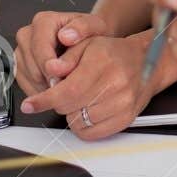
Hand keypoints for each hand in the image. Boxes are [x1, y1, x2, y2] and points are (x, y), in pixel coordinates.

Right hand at [14, 11, 109, 96]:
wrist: (88, 42)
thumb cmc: (90, 35)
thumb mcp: (95, 26)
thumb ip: (83, 27)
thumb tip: (66, 36)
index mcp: (43, 22)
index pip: (39, 47)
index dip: (49, 66)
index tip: (60, 79)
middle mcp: (28, 34)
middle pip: (31, 64)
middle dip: (48, 79)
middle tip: (65, 86)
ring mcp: (21, 51)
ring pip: (26, 76)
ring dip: (43, 87)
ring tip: (63, 87)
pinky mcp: (20, 66)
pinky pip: (24, 84)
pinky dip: (39, 92)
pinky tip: (55, 90)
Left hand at [19, 33, 159, 139]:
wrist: (146, 61)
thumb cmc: (114, 52)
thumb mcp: (87, 43)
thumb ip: (66, 58)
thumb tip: (50, 70)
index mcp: (102, 64)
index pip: (66, 91)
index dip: (44, 99)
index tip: (29, 104)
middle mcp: (115, 86)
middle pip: (70, 108)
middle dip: (58, 102)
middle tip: (63, 91)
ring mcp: (122, 105)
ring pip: (78, 123)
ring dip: (71, 113)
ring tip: (81, 97)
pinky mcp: (125, 119)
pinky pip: (92, 133)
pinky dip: (83, 125)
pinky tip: (87, 109)